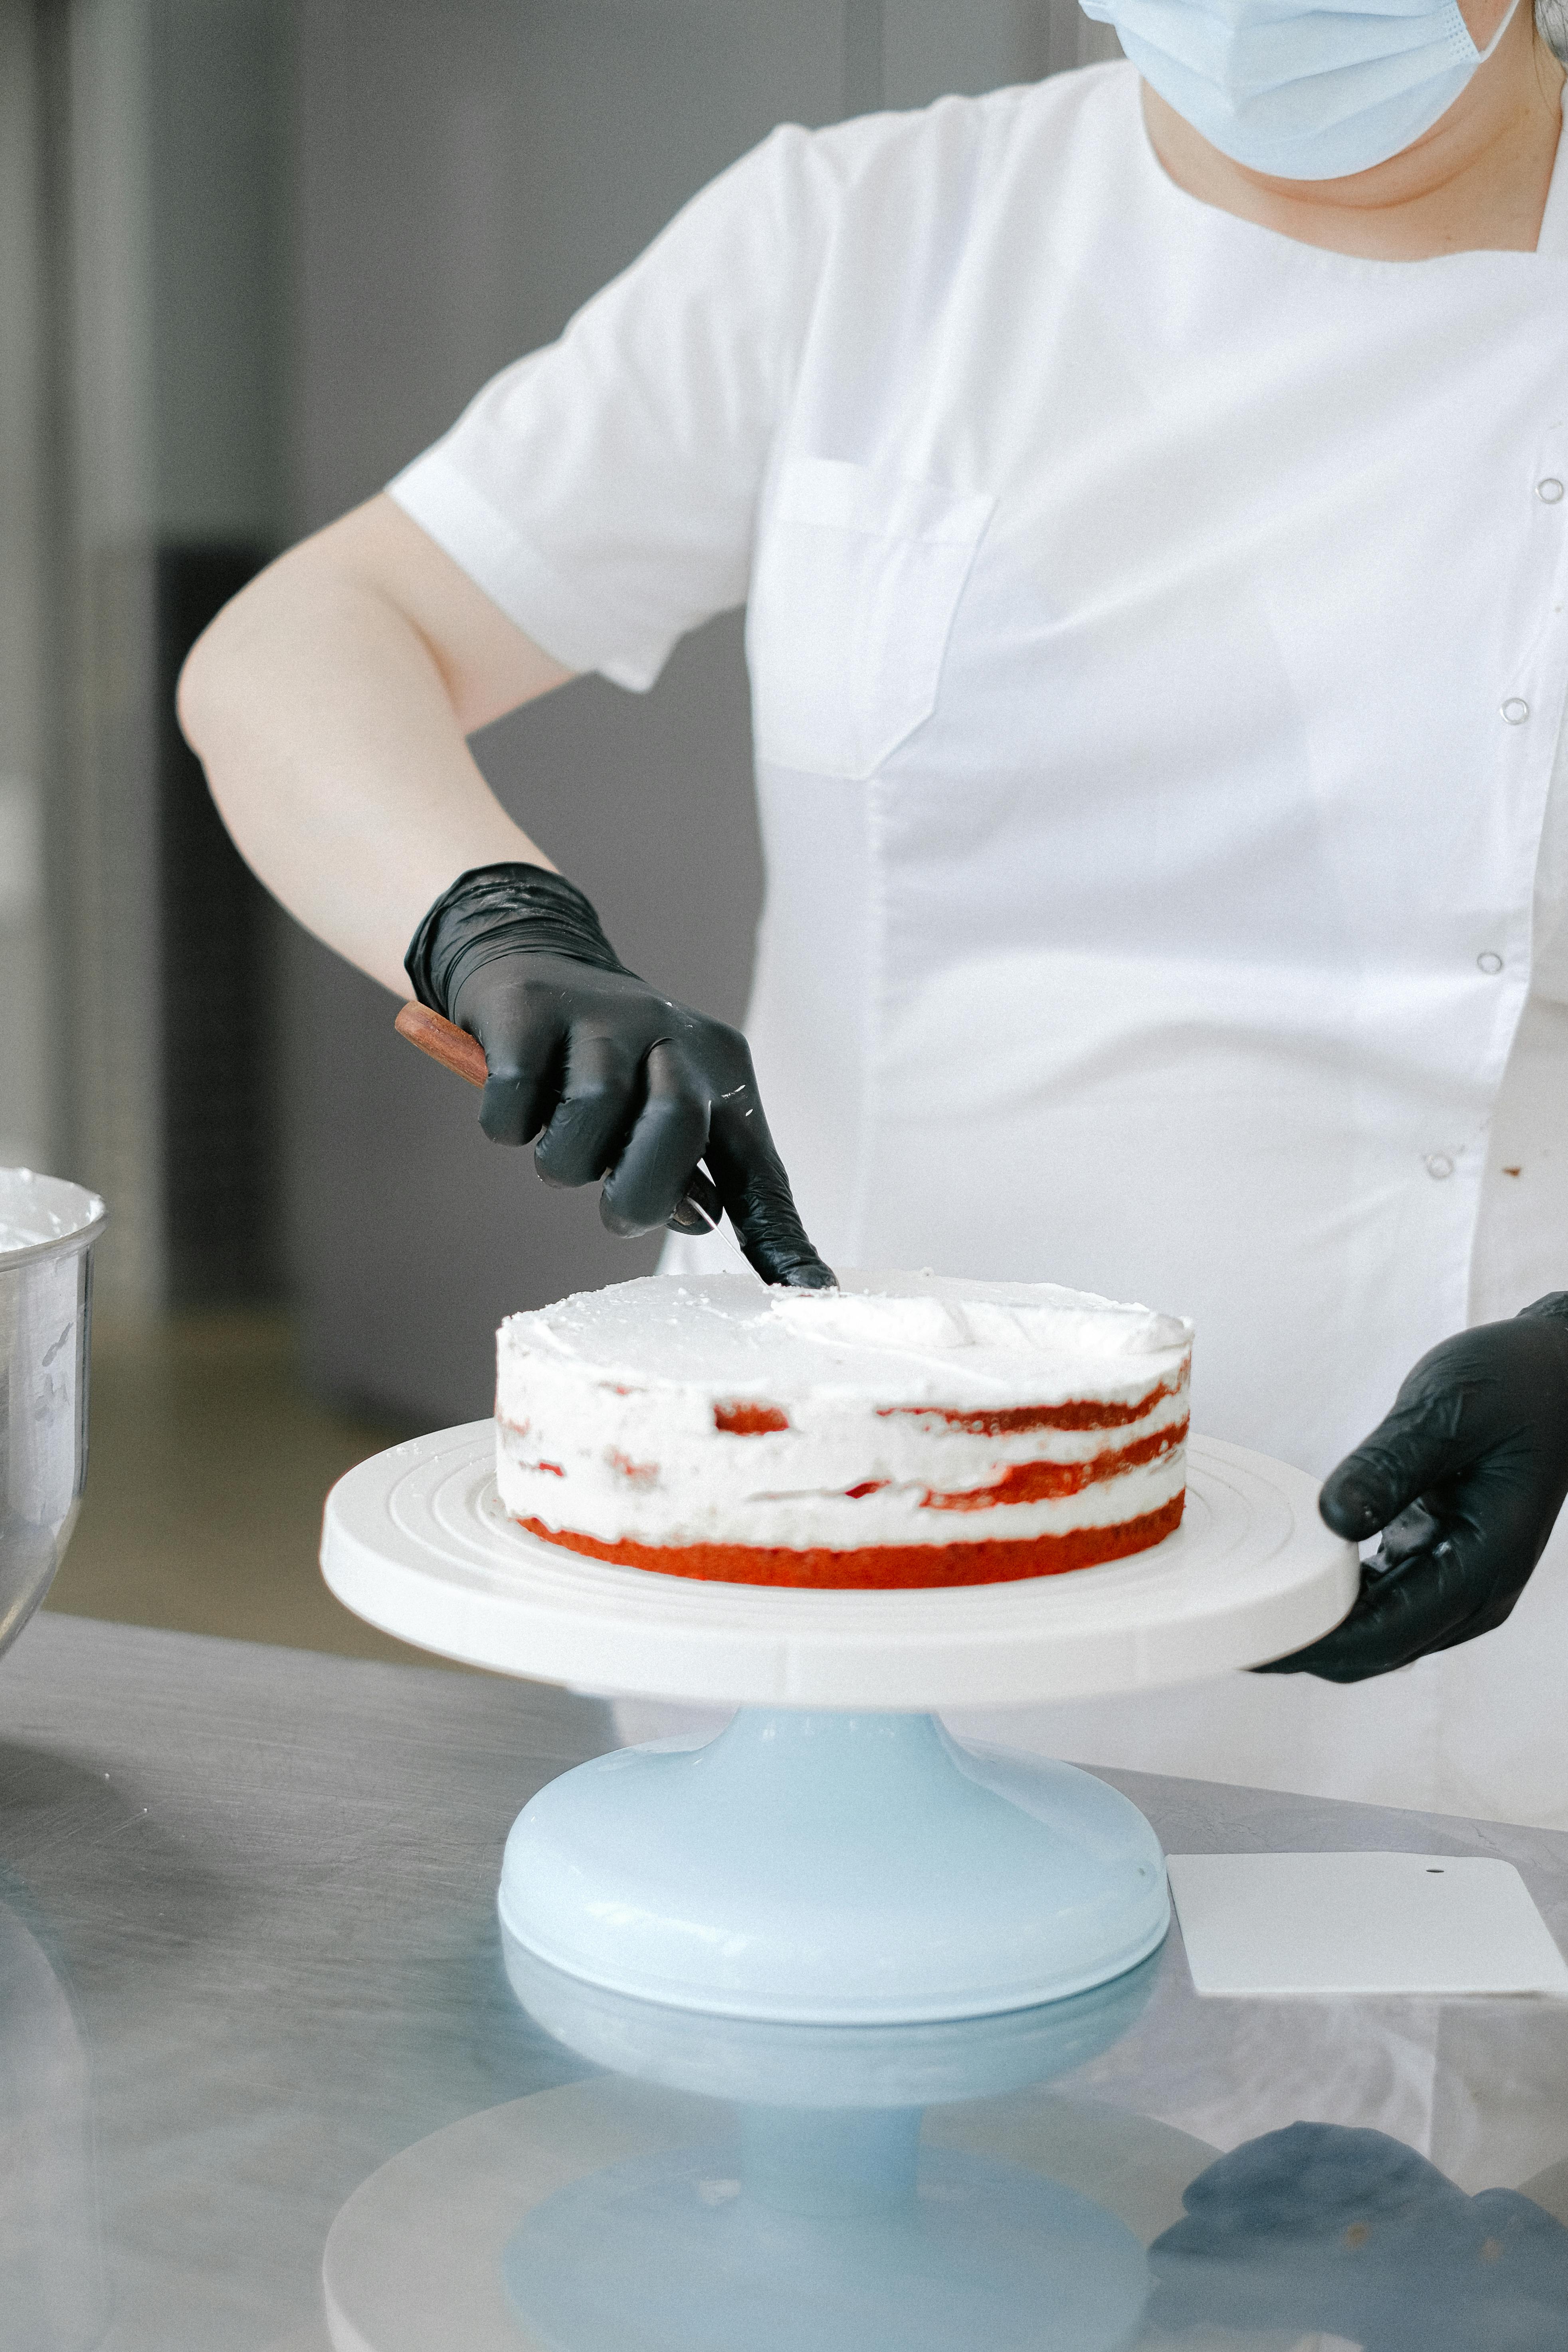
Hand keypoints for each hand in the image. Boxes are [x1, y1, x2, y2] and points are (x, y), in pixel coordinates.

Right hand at [406, 863, 833, 1289]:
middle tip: (615, 1209)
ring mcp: (600, 1016)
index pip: (759, 1169)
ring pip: (587, 1120)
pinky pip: (515, 1104)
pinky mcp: (529, 1011)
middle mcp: (672, 1035)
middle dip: (638, 1192)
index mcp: (722, 1072)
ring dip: (564, 1160)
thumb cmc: (610, 1063)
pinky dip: (509, 1124)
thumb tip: (701, 1220)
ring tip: (562, 1137)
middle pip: (676, 1124)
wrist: (534, 962)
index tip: (809, 1295)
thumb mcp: (666, 1107)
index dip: (779, 1239)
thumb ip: (692, 1169)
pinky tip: (520, 1105)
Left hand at [1258, 1297, 1567, 1682]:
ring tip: (1233, 1611)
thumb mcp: (1448, 1410)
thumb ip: (1391, 1465)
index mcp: (1484, 1562)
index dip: (1311, 1645)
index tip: (1245, 1640)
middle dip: (1298, 1648)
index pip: (1385, 1633)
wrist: (1556, 1376)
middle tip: (1216, 1630)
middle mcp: (1476, 1591)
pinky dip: (1331, 1603)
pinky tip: (1280, 1581)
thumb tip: (1333, 1516)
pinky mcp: (1440, 1564)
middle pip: (1374, 1651)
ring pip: (1374, 1636)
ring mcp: (1460, 1583)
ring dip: (1311, 1630)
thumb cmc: (1511, 1384)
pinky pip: (1379, 1604)